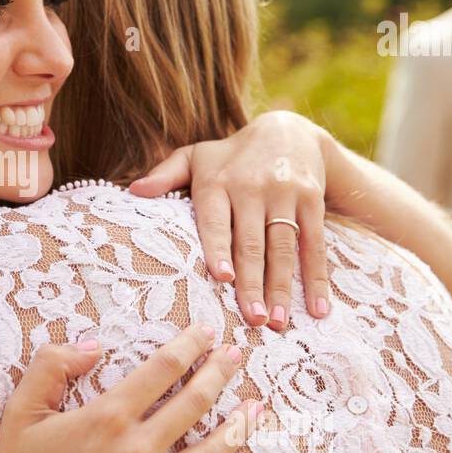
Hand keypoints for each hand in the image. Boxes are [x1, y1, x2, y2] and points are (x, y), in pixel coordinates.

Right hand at [0, 325, 272, 452]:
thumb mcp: (20, 412)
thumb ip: (52, 366)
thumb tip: (92, 344)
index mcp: (107, 417)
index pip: (162, 369)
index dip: (189, 345)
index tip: (205, 331)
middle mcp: (137, 450)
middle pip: (194, 401)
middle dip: (220, 372)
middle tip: (236, 355)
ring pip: (213, 450)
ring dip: (240, 424)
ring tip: (256, 405)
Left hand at [129, 110, 331, 329]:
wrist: (288, 131)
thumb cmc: (230, 157)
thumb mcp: (196, 157)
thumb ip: (166, 175)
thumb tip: (133, 191)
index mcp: (217, 181)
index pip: (216, 219)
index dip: (219, 248)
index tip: (222, 277)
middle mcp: (252, 187)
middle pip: (252, 241)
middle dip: (254, 282)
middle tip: (254, 319)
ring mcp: (285, 194)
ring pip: (283, 247)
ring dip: (283, 286)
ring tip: (279, 321)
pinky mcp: (312, 200)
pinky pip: (315, 243)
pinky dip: (317, 278)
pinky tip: (318, 309)